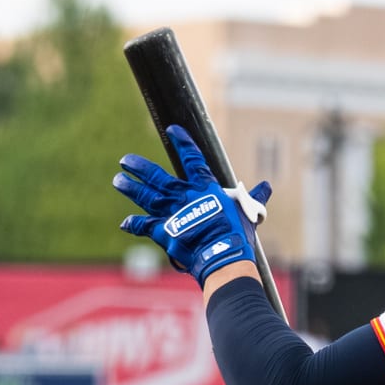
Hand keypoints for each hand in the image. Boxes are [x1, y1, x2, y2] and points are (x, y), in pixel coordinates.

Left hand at [113, 125, 271, 286]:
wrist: (223, 255)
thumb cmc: (239, 234)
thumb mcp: (249, 213)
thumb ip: (255, 198)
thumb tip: (266, 187)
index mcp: (206, 188)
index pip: (192, 159)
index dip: (183, 142)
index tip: (171, 130)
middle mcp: (185, 196)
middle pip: (158, 177)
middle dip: (140, 167)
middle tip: (125, 161)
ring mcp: (172, 213)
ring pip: (146, 196)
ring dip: (131, 188)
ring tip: (119, 180)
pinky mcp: (163, 231)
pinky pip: (144, 225)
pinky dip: (134, 224)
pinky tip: (125, 221)